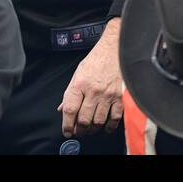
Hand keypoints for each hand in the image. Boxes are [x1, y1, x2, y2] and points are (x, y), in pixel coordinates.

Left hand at [59, 18, 122, 136]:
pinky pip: (115, 118)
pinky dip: (110, 126)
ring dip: (93, 129)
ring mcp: (107, 95)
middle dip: (80, 130)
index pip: (70, 110)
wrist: (115, 49)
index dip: (67, 125)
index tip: (67, 131)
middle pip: (84, 119)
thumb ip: (70, 93)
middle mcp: (93, 91)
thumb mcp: (78, 74)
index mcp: (79, 84)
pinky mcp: (120, 97)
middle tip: (80, 132)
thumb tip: (63, 109)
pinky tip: (106, 127)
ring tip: (91, 129)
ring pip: (99, 121)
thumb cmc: (96, 60)